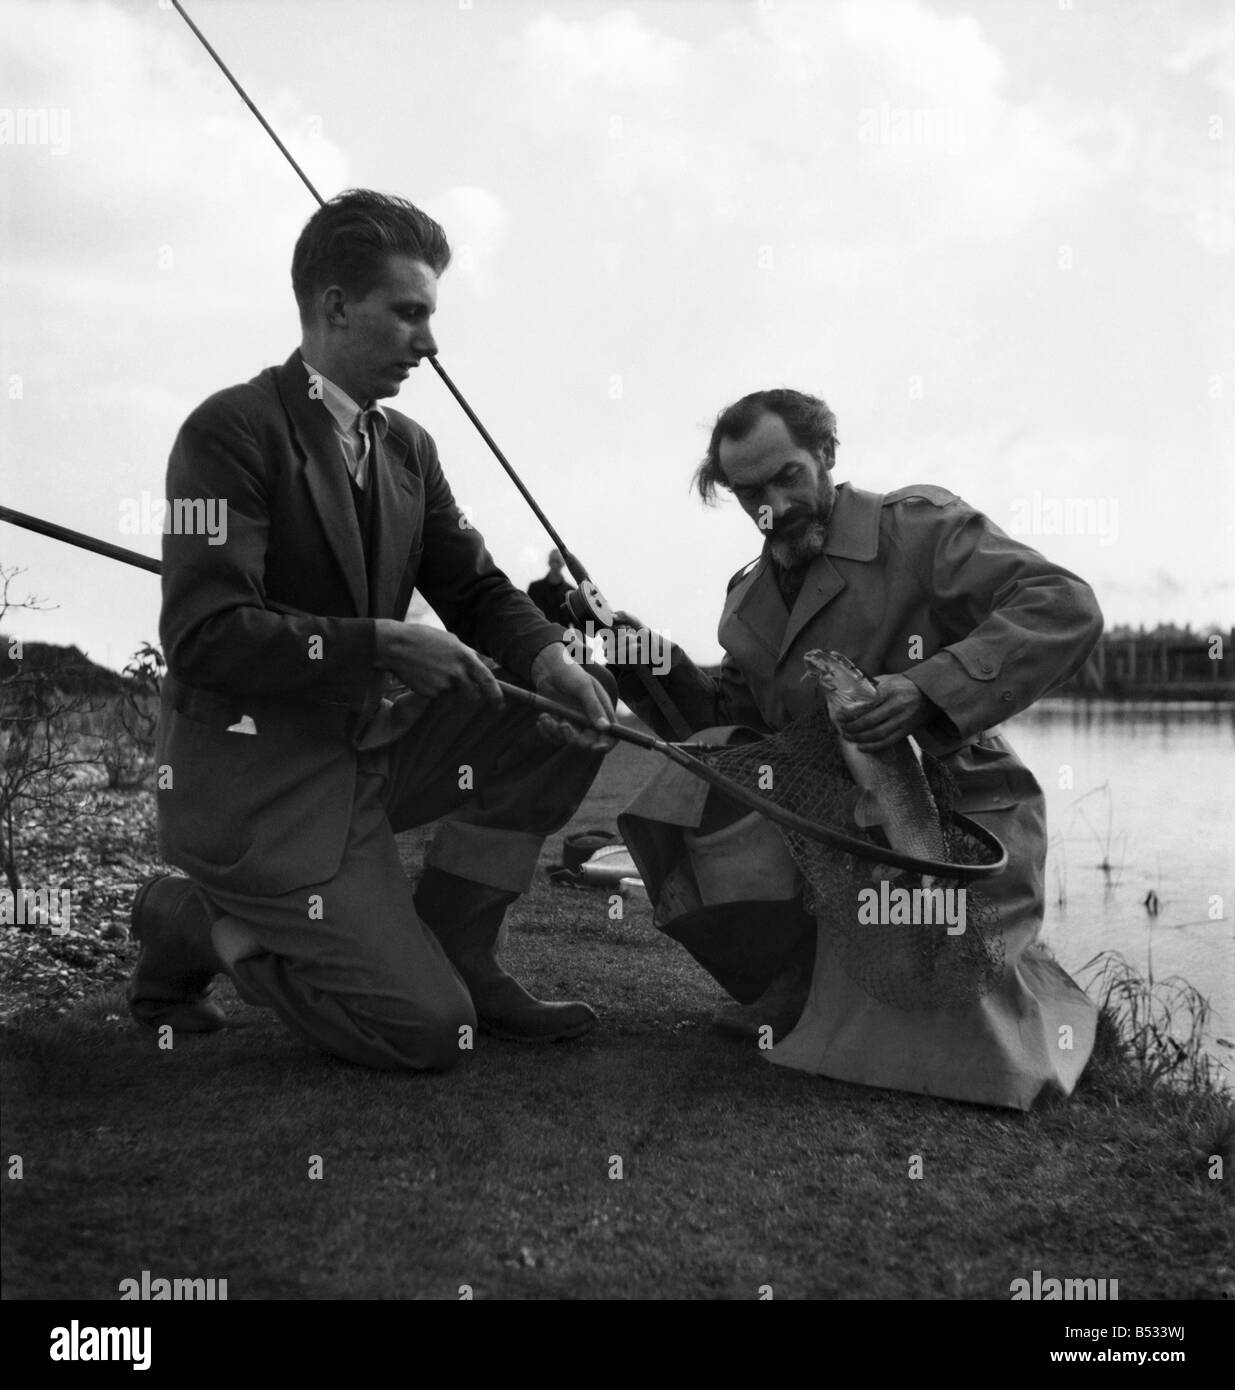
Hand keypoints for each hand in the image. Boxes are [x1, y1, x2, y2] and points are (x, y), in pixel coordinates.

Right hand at [374, 619, 502, 705]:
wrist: (395, 645)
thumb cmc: (423, 638)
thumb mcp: (450, 640)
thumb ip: (465, 655)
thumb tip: (478, 667)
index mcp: (464, 657)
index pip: (487, 680)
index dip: (496, 695)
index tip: (500, 705)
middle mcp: (456, 672)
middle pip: (473, 695)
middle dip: (472, 696)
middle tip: (468, 694)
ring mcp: (442, 684)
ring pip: (452, 692)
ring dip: (449, 687)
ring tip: (434, 670)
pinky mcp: (429, 693)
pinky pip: (437, 694)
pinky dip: (433, 687)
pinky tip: (422, 673)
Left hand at [530, 644, 616, 750]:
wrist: (549, 667)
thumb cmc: (570, 672)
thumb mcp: (583, 687)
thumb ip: (594, 707)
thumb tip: (605, 728)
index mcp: (602, 711)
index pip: (611, 735)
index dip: (606, 744)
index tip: (595, 747)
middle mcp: (589, 720)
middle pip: (587, 742)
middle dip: (574, 738)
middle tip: (562, 725)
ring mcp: (574, 722)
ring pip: (567, 740)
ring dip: (555, 732)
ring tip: (545, 717)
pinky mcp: (559, 722)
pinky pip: (554, 736)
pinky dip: (546, 731)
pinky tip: (542, 718)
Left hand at [833, 673, 927, 752]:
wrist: (930, 694)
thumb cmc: (905, 684)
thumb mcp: (888, 680)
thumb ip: (871, 687)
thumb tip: (849, 695)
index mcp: (890, 690)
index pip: (867, 704)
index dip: (851, 712)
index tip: (840, 715)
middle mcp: (897, 706)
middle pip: (870, 721)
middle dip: (852, 727)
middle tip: (842, 728)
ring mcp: (903, 720)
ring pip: (877, 734)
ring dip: (860, 738)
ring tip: (848, 737)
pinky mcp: (907, 730)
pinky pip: (888, 742)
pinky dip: (873, 747)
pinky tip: (861, 747)